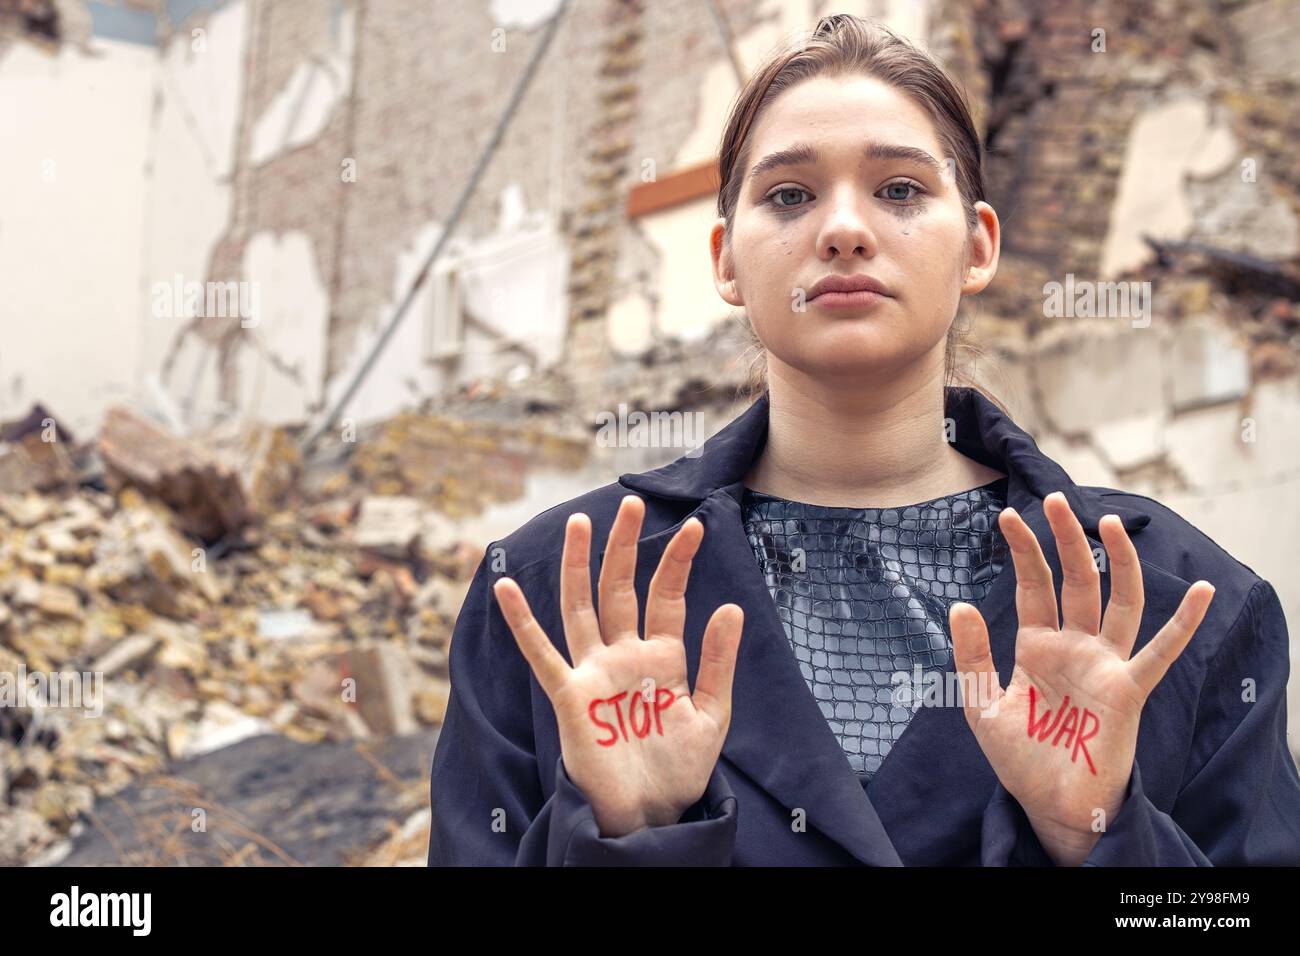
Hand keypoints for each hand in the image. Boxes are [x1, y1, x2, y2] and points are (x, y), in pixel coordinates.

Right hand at [492, 494, 743, 837]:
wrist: (651, 815)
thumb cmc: (679, 769)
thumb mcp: (712, 713)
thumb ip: (718, 661)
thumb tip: (730, 606)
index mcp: (661, 657)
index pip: (666, 596)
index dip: (678, 561)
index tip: (695, 526)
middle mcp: (624, 655)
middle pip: (620, 588)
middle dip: (624, 547)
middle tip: (629, 503)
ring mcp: (594, 671)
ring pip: (582, 607)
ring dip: (580, 566)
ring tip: (580, 523)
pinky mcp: (569, 695)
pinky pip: (541, 654)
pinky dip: (522, 622)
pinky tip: (506, 588)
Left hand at [948, 491, 1214, 864]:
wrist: (1047, 804)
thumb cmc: (1018, 756)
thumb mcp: (980, 704)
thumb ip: (972, 654)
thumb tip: (960, 603)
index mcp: (1038, 645)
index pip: (1034, 586)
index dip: (1023, 552)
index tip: (1006, 517)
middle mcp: (1075, 646)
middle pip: (1076, 581)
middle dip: (1064, 540)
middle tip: (1053, 500)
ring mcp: (1104, 664)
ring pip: (1117, 601)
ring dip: (1116, 561)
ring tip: (1105, 521)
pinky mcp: (1128, 689)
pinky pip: (1160, 652)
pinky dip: (1184, 623)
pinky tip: (1202, 591)